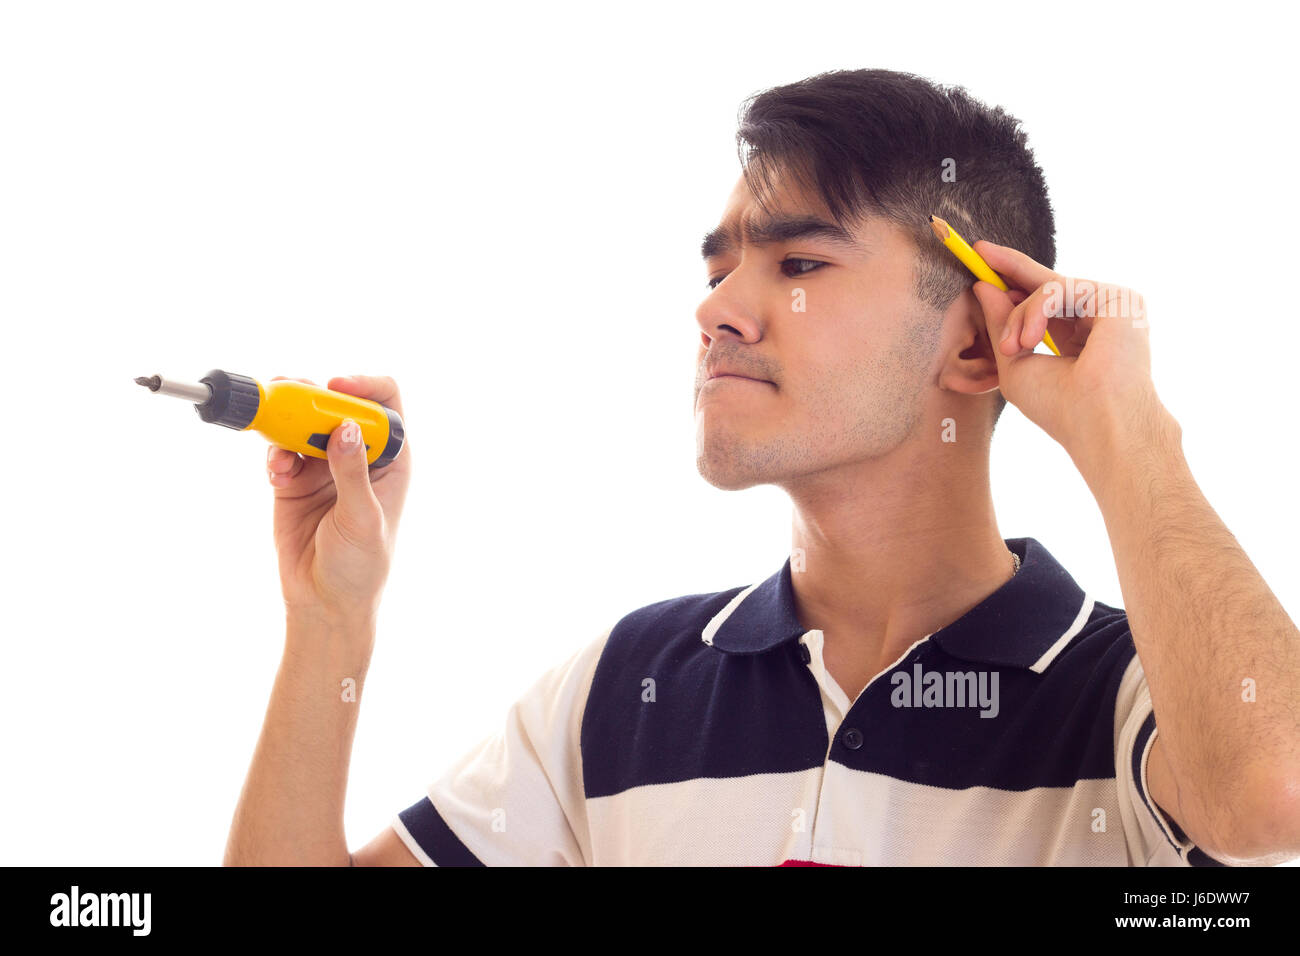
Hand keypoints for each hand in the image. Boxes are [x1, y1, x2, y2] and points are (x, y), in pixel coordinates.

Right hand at [265, 375, 411, 622]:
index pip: (385, 405)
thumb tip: (345, 428)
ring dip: (286, 423)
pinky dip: (274, 454)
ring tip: (278, 446)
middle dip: (311, 398)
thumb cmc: (360, 567)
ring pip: (302, 423)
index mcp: (391, 460)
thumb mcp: (362, 520)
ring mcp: (325, 466)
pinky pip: (280, 450)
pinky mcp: (295, 480)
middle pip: (335, 405)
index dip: (363, 386)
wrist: (324, 603)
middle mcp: (358, 456)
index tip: (335, 386)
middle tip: (287, 399)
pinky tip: (278, 475)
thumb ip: (352, 474)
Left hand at [970, 240, 1167, 457]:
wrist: (1096, 422)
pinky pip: (1059, 288)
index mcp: (1077, 339)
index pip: (1043, 303)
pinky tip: (1028, 339)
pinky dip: (1035, 310)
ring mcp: (1111, 307)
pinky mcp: (1118, 298)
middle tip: (979, 250)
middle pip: (1049, 283)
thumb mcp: (1014, 362)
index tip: (982, 270)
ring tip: (1011, 348)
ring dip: (1018, 315)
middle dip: (1011, 267)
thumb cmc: (1059, 407)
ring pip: (1047, 289)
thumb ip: (1001, 323)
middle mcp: (1097, 320)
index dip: (1014, 283)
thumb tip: (984, 286)